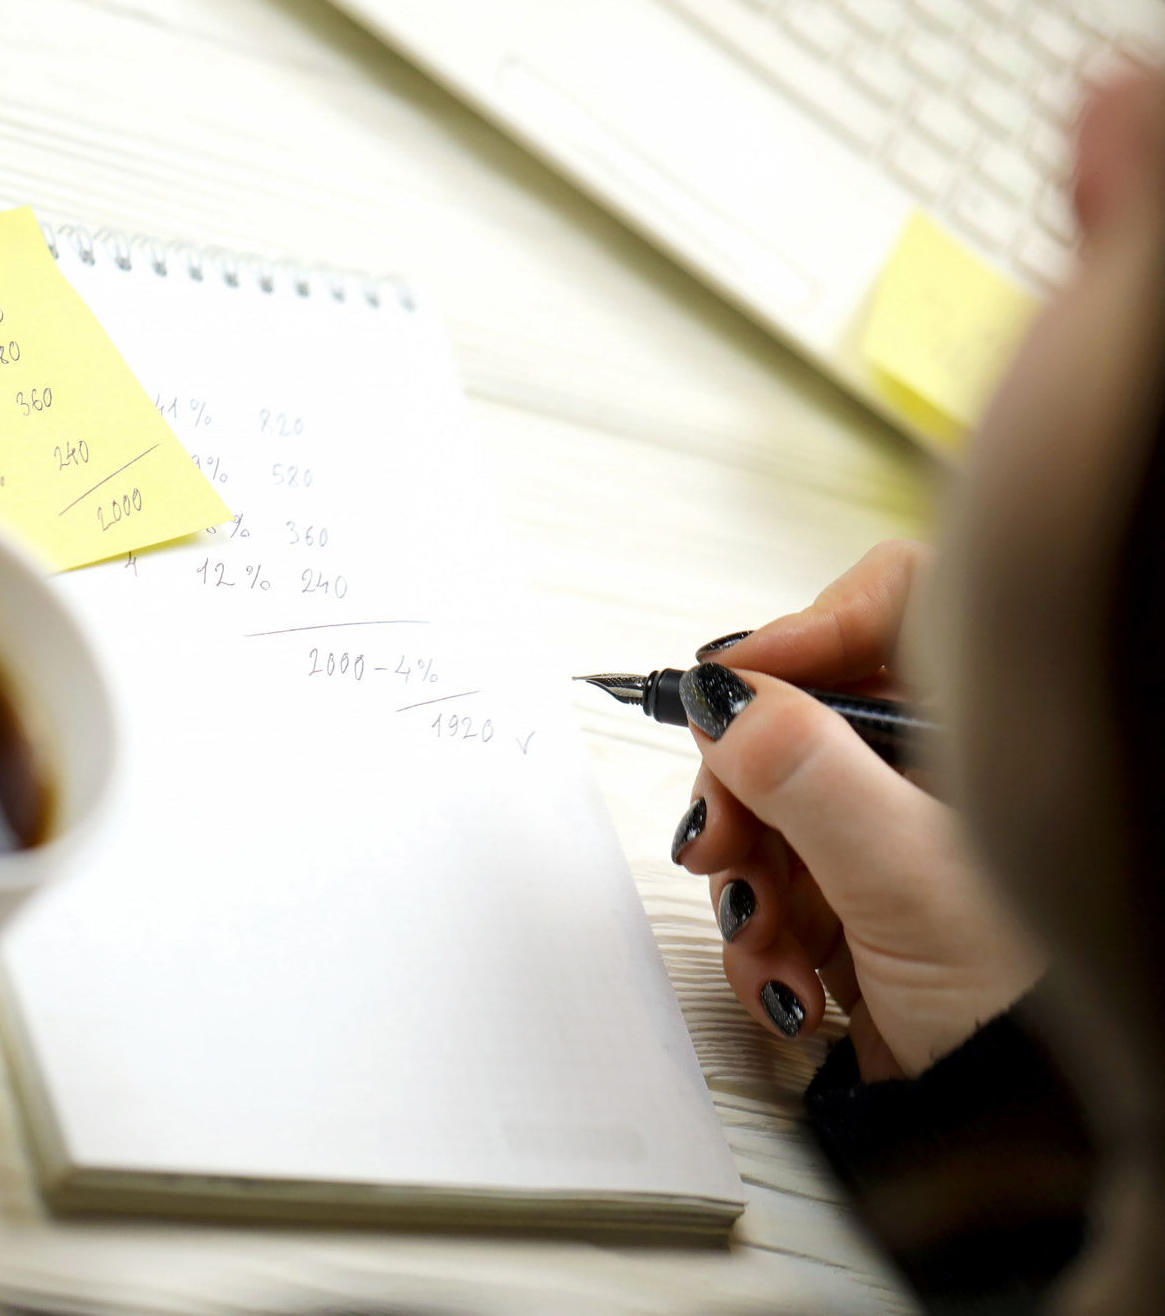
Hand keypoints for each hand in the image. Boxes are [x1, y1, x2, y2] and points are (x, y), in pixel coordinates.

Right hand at [673, 541, 1043, 1078]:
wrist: (1020, 1137)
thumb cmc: (1024, 1011)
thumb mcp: (905, 874)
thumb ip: (808, 772)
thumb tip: (722, 694)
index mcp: (979, 732)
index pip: (884, 607)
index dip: (801, 636)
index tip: (733, 691)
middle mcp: (936, 775)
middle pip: (798, 721)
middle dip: (745, 793)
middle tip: (722, 842)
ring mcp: (894, 842)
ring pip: (772, 811)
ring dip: (751, 884)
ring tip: (771, 941)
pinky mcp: (857, 909)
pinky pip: (774, 888)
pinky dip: (765, 939)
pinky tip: (795, 984)